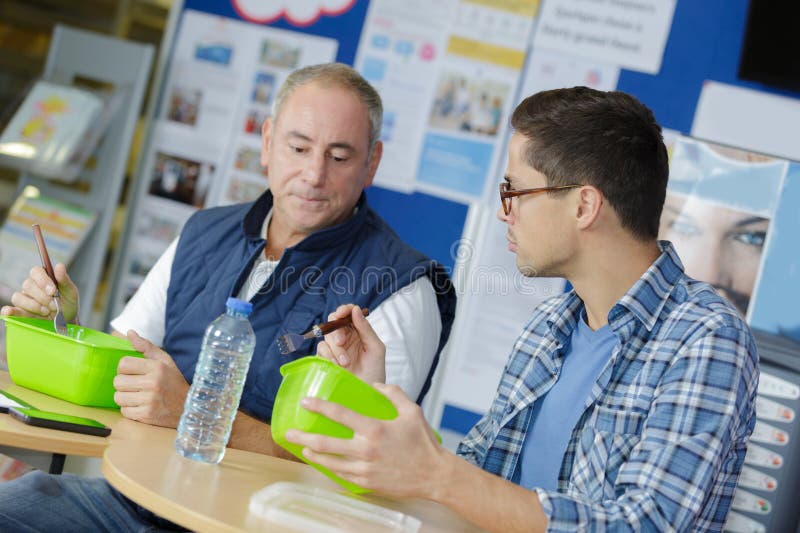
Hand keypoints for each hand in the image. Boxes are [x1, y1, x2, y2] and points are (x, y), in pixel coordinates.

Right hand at [1, 264, 78, 321]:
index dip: (43, 280)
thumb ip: (64, 279)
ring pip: (19, 297)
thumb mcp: (70, 291)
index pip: (36, 271)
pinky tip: (9, 312)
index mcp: (43, 277)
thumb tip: (59, 266)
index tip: (53, 291)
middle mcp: (31, 286)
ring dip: (33, 306)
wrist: (67, 320)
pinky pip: (11, 309)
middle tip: (54, 305)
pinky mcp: (21, 311)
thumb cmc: (68, 302)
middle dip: (42, 297)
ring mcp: (24, 299)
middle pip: (27, 285)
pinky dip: (9, 311)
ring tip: (46, 312)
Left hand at [113, 330, 189, 427]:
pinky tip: (140, 406)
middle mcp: (153, 383)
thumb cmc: (173, 382)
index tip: (131, 372)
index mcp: (157, 367)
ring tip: (137, 396)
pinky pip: (124, 411)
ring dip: (125, 397)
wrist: (188, 406)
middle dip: (124, 384)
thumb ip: (146, 346)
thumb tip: (129, 333)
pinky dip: (130, 410)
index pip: (123, 364)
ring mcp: (150, 400)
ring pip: (118, 397)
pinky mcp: (147, 415)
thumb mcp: (165, 361)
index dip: (124, 369)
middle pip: (118, 382)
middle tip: (134, 385)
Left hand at [285, 383, 444, 497]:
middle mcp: (365, 450)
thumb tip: (374, 386)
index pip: (340, 414)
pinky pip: (342, 475)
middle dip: (303, 437)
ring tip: (303, 448)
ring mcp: (364, 469)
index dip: (319, 406)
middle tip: (289, 432)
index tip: (305, 402)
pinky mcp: (366, 484)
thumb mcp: (412, 411)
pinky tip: (324, 463)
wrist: (434, 475)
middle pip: (325, 443)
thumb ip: (393, 394)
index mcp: (375, 429)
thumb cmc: (423, 442)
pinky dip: (330, 468)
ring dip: (312, 454)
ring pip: (329, 462)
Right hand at [316, 304, 385, 383]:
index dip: (344, 310)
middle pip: (333, 323)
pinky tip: (337, 366)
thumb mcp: (375, 348)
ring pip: (327, 338)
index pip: (348, 313)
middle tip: (342, 342)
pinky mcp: (326, 359)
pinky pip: (321, 351)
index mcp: (359, 331)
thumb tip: (356, 309)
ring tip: (346, 363)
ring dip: (335, 349)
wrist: (366, 393)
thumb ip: (366, 329)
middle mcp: (346, 337)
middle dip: (336, 331)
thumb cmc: (375, 372)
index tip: (342, 313)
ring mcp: (335, 349)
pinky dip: (328, 356)